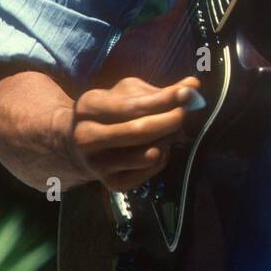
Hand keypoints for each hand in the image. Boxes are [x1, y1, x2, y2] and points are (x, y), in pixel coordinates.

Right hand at [66, 75, 202, 192]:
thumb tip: (192, 86)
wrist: (77, 145)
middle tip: (185, 112)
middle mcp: (88, 138)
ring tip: (172, 129)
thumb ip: (158, 91)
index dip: (164, 99)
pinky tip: (159, 147)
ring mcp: (98, 164)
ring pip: (149, 154)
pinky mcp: (112, 184)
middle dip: (171, 120)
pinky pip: (151, 170)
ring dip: (169, 139)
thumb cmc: (110, 112)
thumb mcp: (124, 94)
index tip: (189, 92)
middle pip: (140, 132)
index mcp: (89, 108)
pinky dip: (164, 156)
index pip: (133, 106)